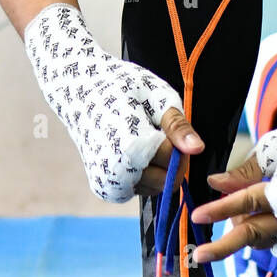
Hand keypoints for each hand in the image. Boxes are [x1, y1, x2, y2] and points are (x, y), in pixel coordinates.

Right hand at [24, 2, 203, 202]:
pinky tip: (131, 151)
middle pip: (166, 181)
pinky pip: (138, 189)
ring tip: (140, 138)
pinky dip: (142, 174)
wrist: (78, 91)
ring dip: (156, 168)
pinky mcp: (104, 189)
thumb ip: (178, 127)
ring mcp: (108, 184)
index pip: (174, 162)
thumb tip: (198, 149)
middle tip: (156, 132)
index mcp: (130, 149)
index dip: (178, 144)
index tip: (165, 124)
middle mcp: (116, 174)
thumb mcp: (156, 97)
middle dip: (170, 160)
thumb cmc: (121, 86)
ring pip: (154, 188)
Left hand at [194, 79, 276, 261]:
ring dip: (244, 223)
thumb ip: (244, 172)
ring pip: (259, 239)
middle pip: (253, 235)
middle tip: (198, 255)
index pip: (248, 204)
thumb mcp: (276, 148)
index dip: (219, 209)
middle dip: (223, 246)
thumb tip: (214, 184)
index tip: (196, 216)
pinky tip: (265, 211)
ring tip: (251, 197)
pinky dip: (261, 231)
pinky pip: (272, 243)